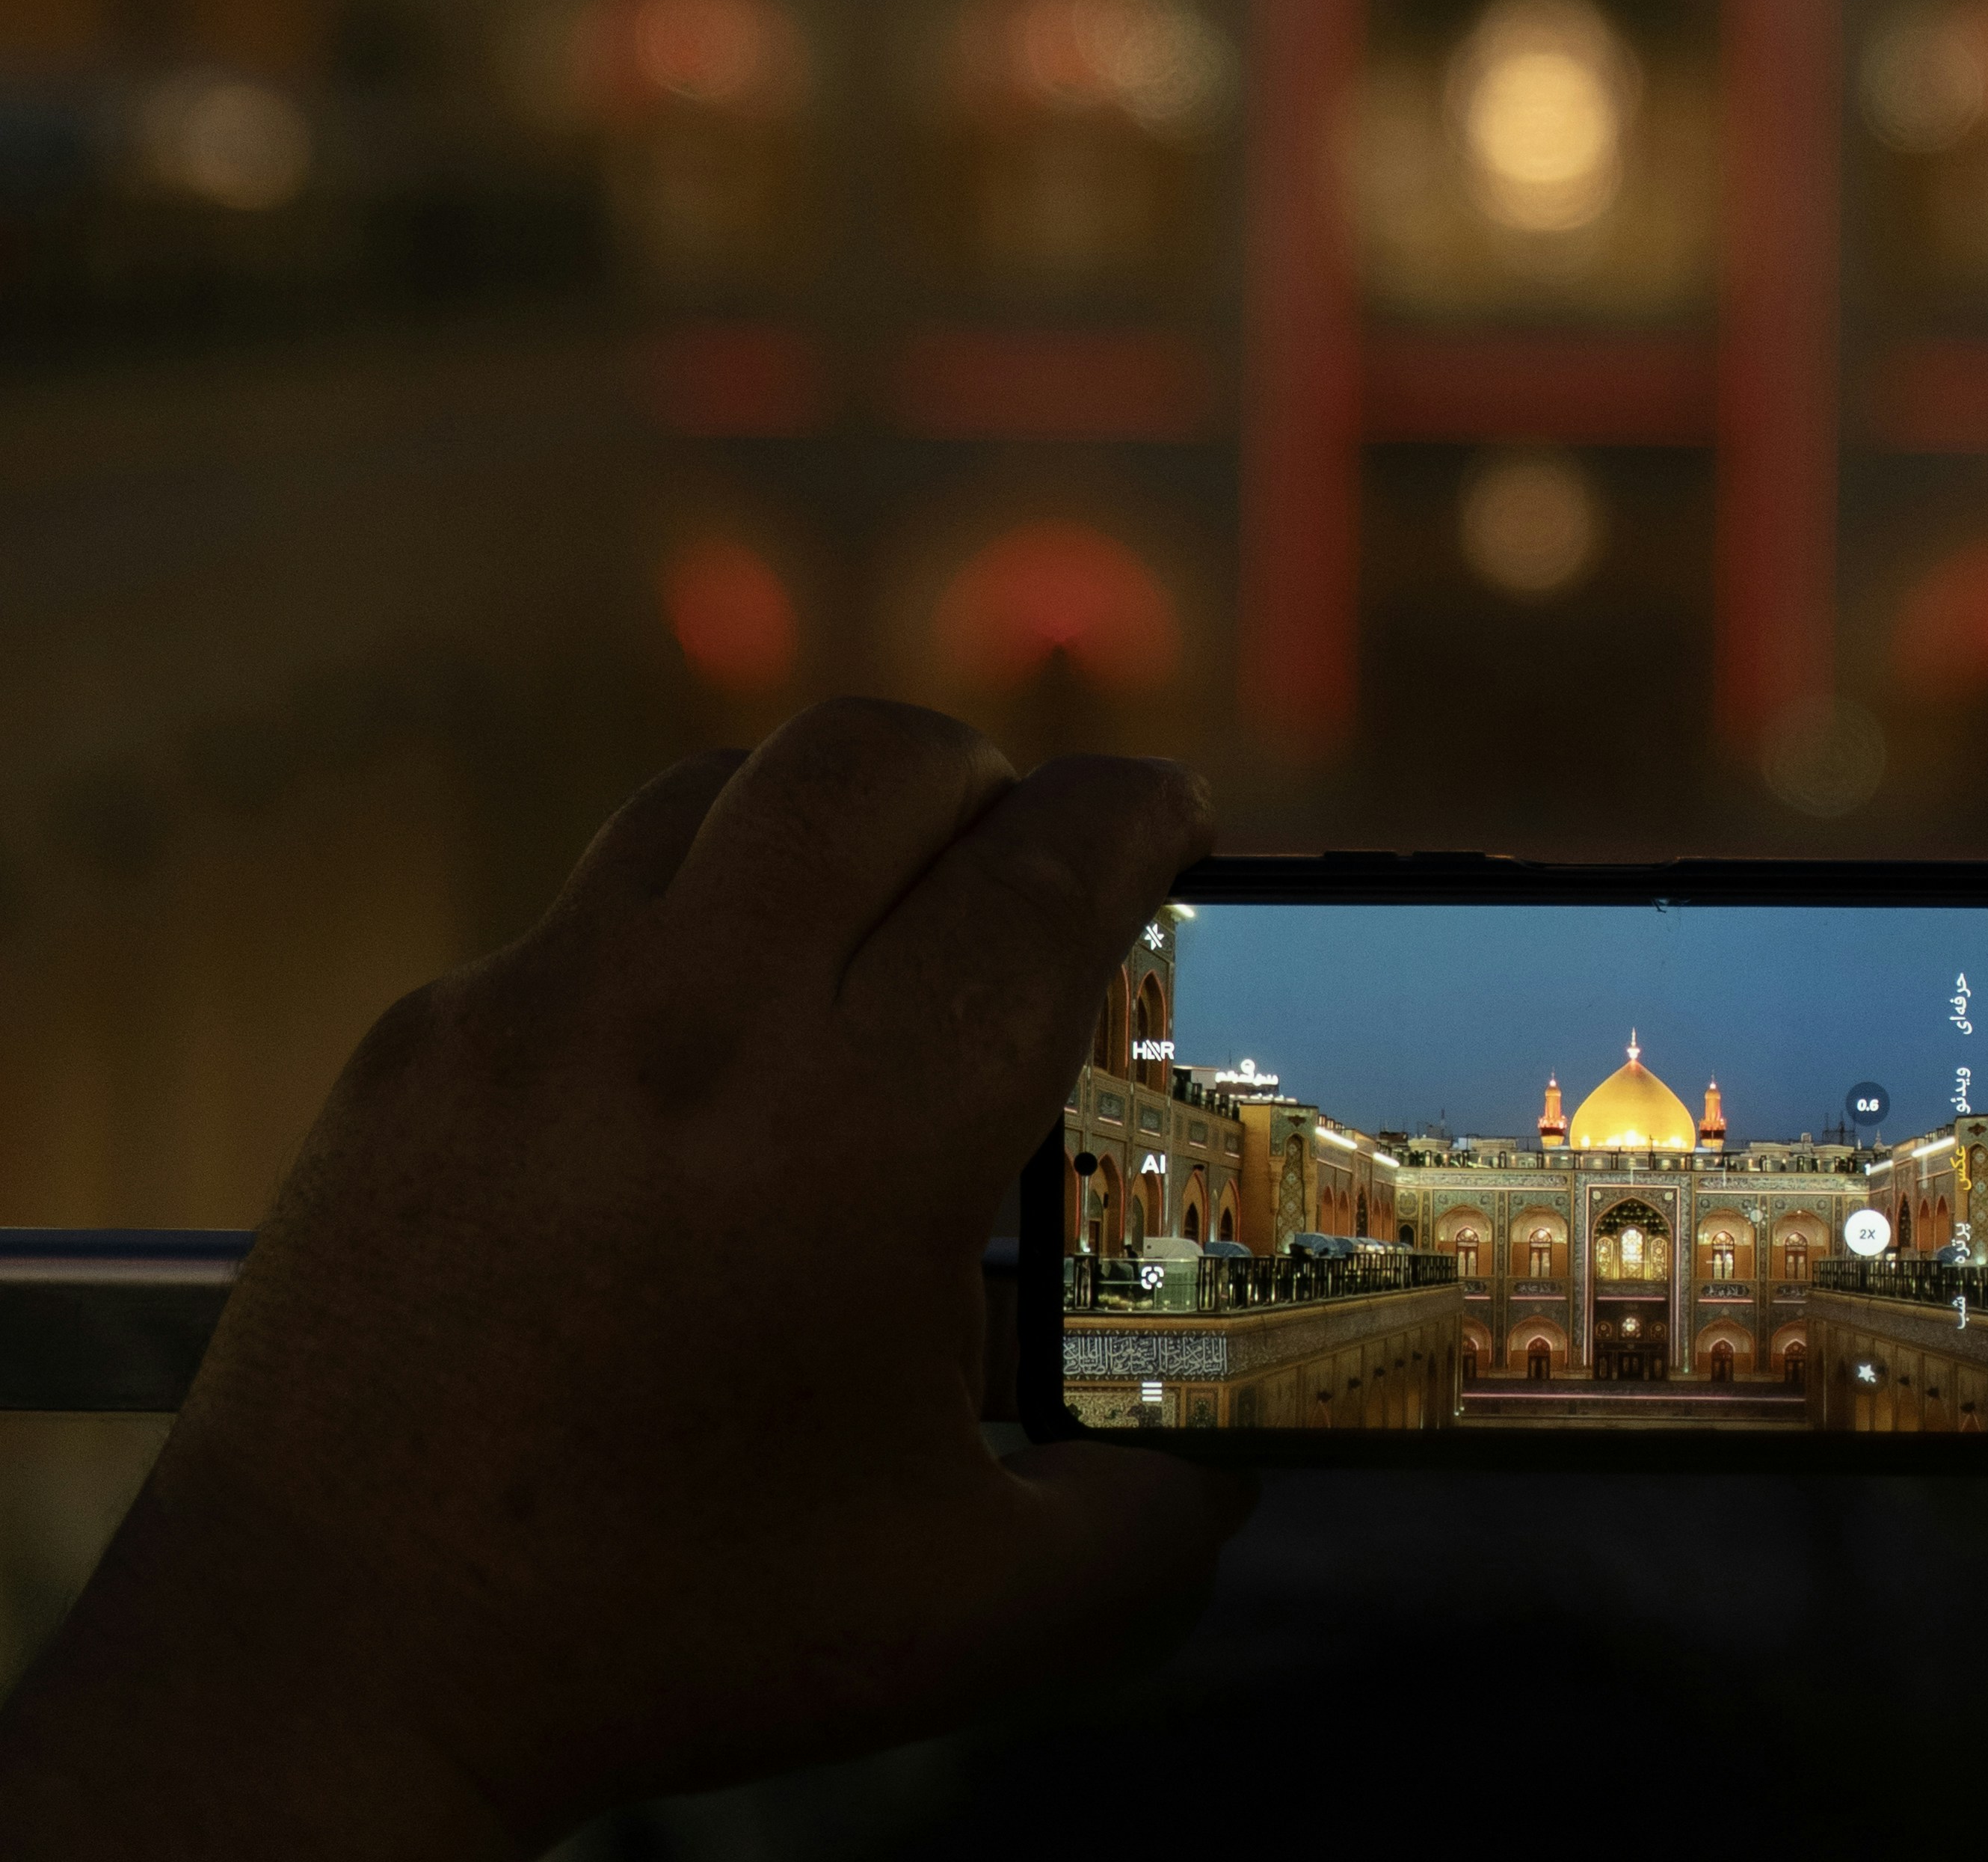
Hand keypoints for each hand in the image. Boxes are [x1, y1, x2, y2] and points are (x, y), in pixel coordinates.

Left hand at [0, 709, 1243, 1853]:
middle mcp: (703, 1025)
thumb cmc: (662, 1636)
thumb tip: (1225, 1464)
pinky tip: (670, 1069)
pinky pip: (568, 923)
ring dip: (815, 821)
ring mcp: (536, 1012)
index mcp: (865, 1135)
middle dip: (982, 777)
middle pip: (879, 758)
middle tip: (1014, 851)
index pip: (1041, 872)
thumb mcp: (960, 1614)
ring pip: (712, 795)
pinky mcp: (417, 1044)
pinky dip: (655, 949)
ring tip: (849, 913)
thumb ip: (1139, 1527)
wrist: (329, 1664)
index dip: (1133, 812)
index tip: (1173, 809)